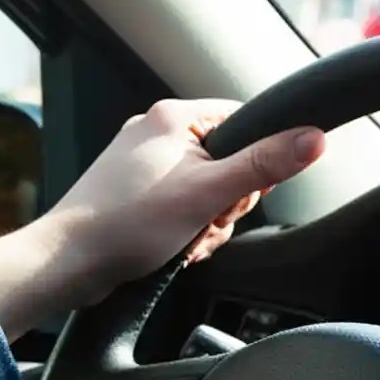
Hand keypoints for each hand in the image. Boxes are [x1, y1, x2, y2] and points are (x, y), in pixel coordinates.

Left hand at [0, 99, 324, 338]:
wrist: (67, 263)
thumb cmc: (126, 225)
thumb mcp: (210, 194)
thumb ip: (265, 164)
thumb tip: (313, 138)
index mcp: (174, 117)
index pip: (246, 122)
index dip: (256, 162)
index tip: (239, 191)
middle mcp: (155, 131)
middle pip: (229, 161)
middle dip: (226, 202)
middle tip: (205, 219)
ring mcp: (141, 162)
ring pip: (207, 188)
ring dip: (207, 221)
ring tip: (184, 238)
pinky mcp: (133, 191)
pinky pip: (182, 203)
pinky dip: (185, 227)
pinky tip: (173, 245)